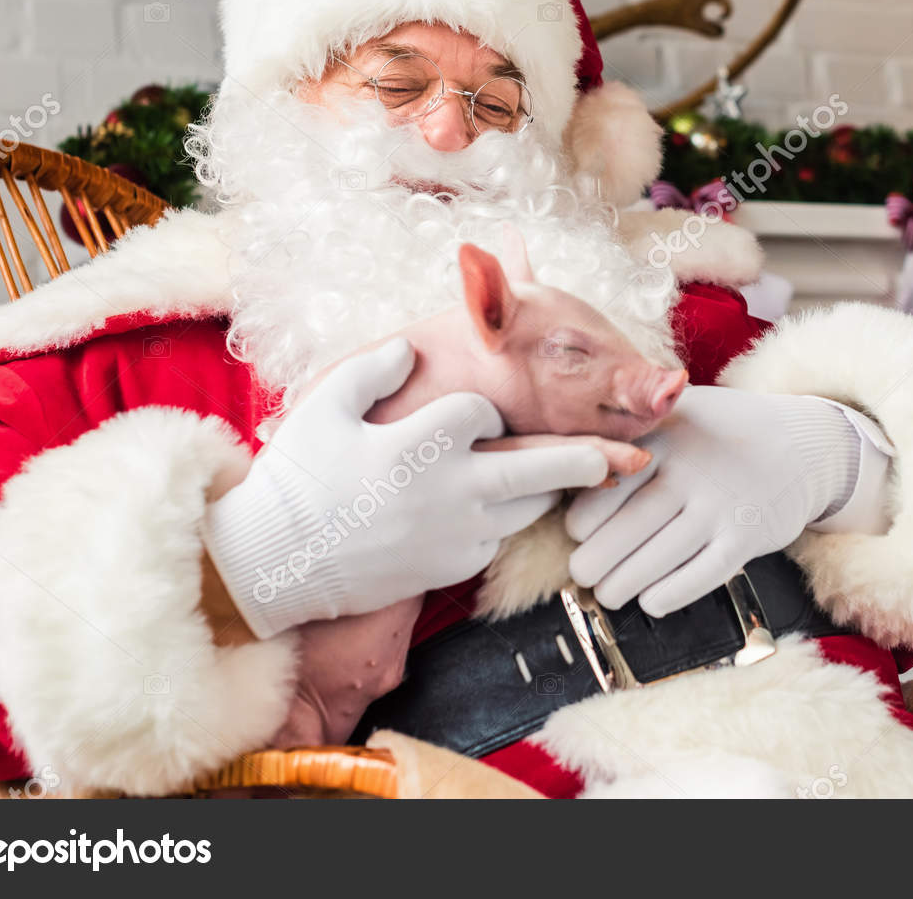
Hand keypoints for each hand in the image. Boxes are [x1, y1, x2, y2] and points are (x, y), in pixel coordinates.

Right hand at [203, 335, 612, 637]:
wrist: (278, 563)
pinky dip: (506, 517)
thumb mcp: (326, 408)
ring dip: (547, 487)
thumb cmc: (301, 477)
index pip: (480, 414)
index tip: (465, 413)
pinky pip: (498, 536)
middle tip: (634, 454)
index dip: (475, 409)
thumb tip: (415, 345)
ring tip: (579, 472)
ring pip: (526, 506)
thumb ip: (375, 369)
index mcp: (422, 445)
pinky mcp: (453, 568)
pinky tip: (500, 505)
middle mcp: (451, 492)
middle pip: (539, 467)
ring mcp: (456, 535)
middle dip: (589, 459)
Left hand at [563, 385, 864, 616]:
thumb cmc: (725, 433)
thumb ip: (635, 433)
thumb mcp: (680, 413)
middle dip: (595, 562)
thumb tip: (577, 473)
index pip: (607, 488)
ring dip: (623, 586)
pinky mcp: (747, 537)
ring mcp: (721, 506)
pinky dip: (668, 595)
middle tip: (584, 575)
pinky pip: (699, 576)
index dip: (582, 520)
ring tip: (609, 594)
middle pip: (627, 529)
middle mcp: (691, 472)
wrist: (804, 446)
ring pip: (657, 559)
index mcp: (666, 438)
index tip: (577, 534)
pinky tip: (651, 602)